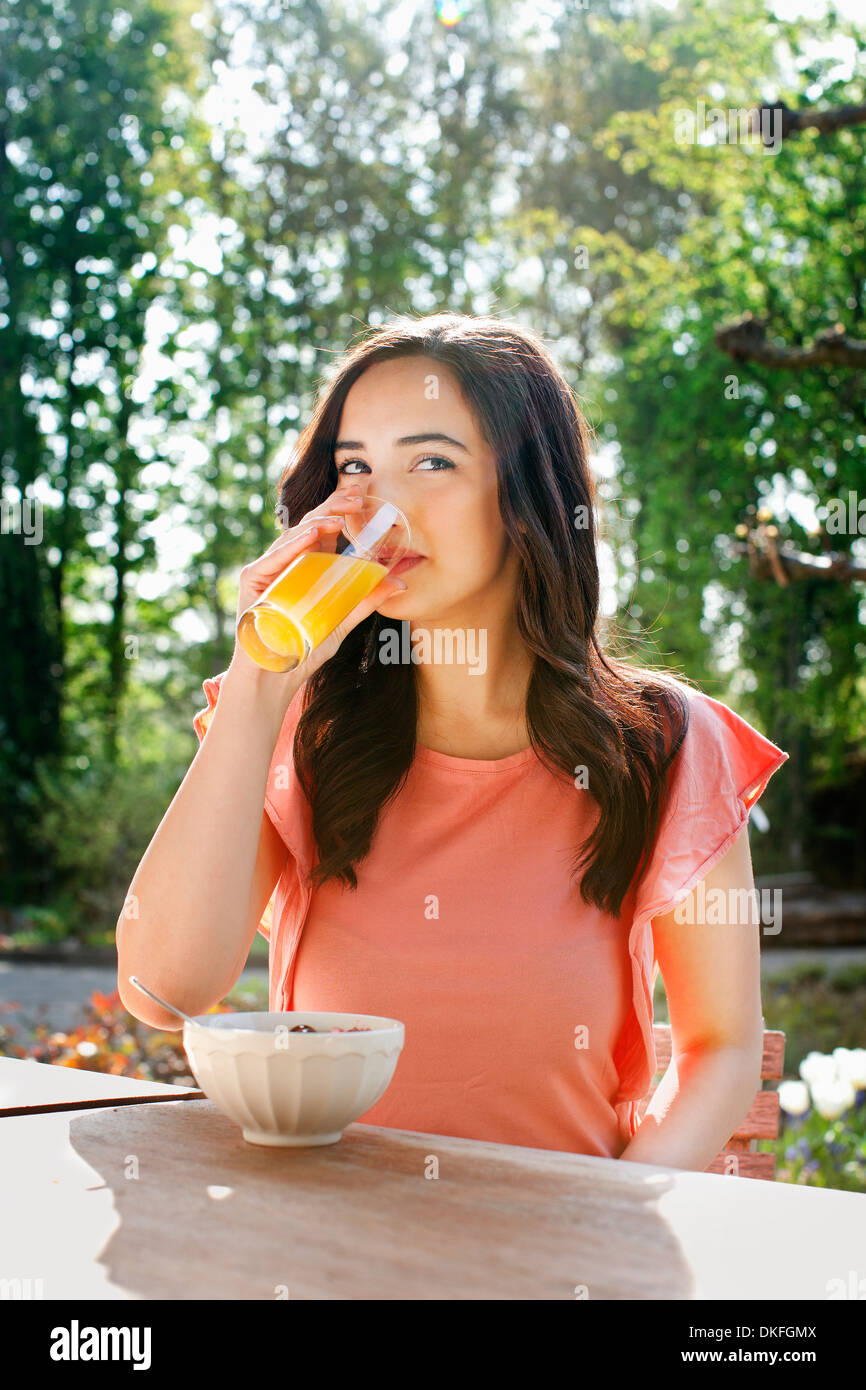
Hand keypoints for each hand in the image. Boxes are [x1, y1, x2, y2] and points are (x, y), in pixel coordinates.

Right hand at [228, 482, 407, 683]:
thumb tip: (398, 583)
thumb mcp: (342, 622)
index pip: (328, 529)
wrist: (274, 678)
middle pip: (312, 525)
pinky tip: (312, 535)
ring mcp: (270, 568)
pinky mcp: (253, 579)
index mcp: (308, 565)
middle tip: (357, 493)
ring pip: (295, 535)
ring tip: (341, 514)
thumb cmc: (304, 650)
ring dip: (319, 522)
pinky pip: (276, 556)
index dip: (345, 510)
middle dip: (335, 506)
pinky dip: (294, 544)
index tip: (367, 496)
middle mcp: (288, 562)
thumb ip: (365, 600)